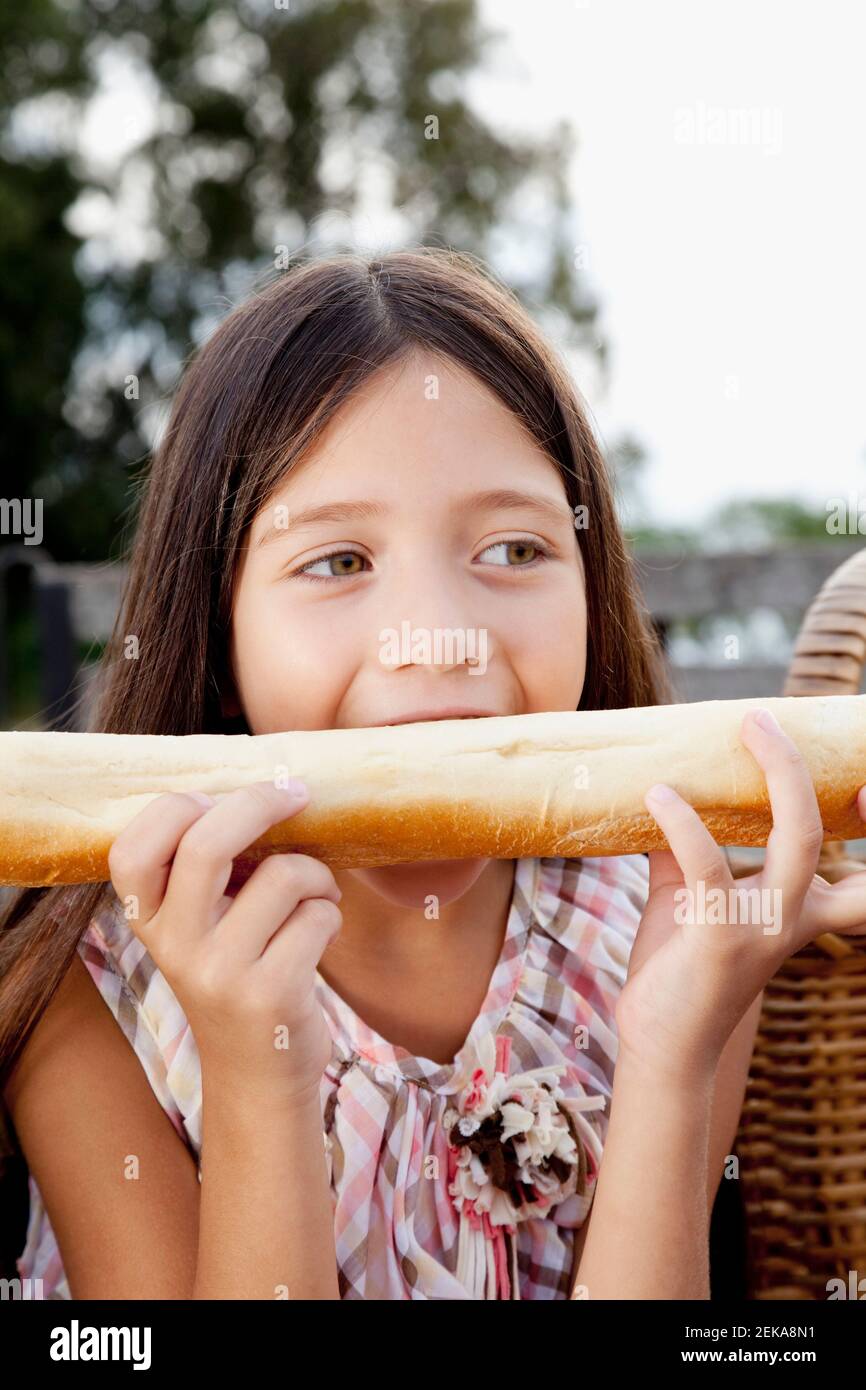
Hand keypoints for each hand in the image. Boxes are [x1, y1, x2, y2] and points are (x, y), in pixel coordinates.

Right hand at [107, 781, 342, 1100]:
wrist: (257, 1075)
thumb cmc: (238, 974)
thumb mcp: (201, 927)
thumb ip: (207, 869)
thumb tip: (253, 785)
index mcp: (150, 921)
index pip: (133, 848)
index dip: (177, 808)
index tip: (220, 796)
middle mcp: (175, 947)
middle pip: (206, 844)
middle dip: (261, 804)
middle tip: (296, 795)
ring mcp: (220, 974)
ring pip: (282, 875)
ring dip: (316, 874)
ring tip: (317, 895)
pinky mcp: (270, 995)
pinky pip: (317, 916)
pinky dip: (331, 914)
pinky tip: (320, 934)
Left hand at [615, 706, 865, 1079]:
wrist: (661, 1048)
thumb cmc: (678, 973)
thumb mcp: (685, 902)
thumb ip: (681, 853)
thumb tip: (660, 795)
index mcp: (796, 910)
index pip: (859, 872)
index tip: (860, 785)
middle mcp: (792, 917)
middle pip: (821, 831)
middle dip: (800, 770)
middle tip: (763, 718)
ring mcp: (763, 928)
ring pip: (798, 839)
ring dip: (775, 775)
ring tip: (743, 727)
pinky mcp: (722, 940)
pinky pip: (709, 865)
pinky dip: (684, 823)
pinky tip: (657, 794)